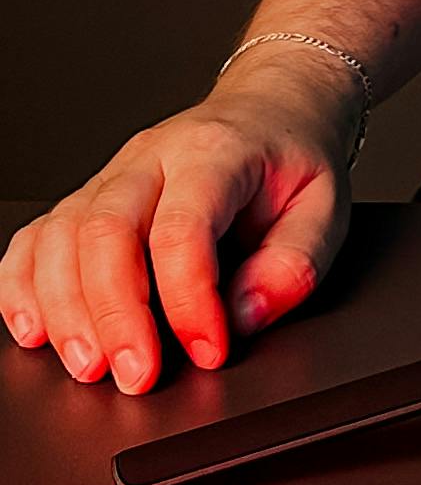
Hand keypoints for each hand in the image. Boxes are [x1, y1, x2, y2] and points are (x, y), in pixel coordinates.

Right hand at [0, 56, 356, 394]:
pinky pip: (35, 239)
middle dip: (113, 314)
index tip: (208, 351)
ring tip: (88, 367)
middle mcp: (150, 159)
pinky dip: (24, 287)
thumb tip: (243, 317)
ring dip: (64, 310)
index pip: (183, 228)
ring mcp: (110, 177)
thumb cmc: (292, 159)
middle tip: (135, 376)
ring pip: (59, 236)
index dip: (189, 299)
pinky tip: (35, 331)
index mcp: (214, 153)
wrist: (272, 107)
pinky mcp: (87, 199)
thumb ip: (295, 264)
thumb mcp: (326, 206)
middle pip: (105, 231)